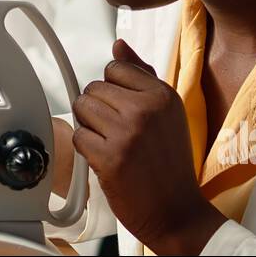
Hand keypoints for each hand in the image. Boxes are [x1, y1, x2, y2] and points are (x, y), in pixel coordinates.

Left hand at [71, 39, 224, 254]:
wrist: (177, 211)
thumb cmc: (170, 164)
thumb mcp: (167, 113)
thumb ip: (141, 75)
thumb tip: (119, 45)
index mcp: (162, 95)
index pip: (114, 68)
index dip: (112, 90)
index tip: (122, 109)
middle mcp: (146, 109)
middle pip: (94, 87)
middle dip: (98, 109)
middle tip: (117, 132)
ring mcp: (127, 133)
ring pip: (82, 108)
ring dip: (89, 127)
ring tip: (110, 143)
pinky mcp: (109, 157)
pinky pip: (78, 136)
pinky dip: (86, 149)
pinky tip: (106, 159)